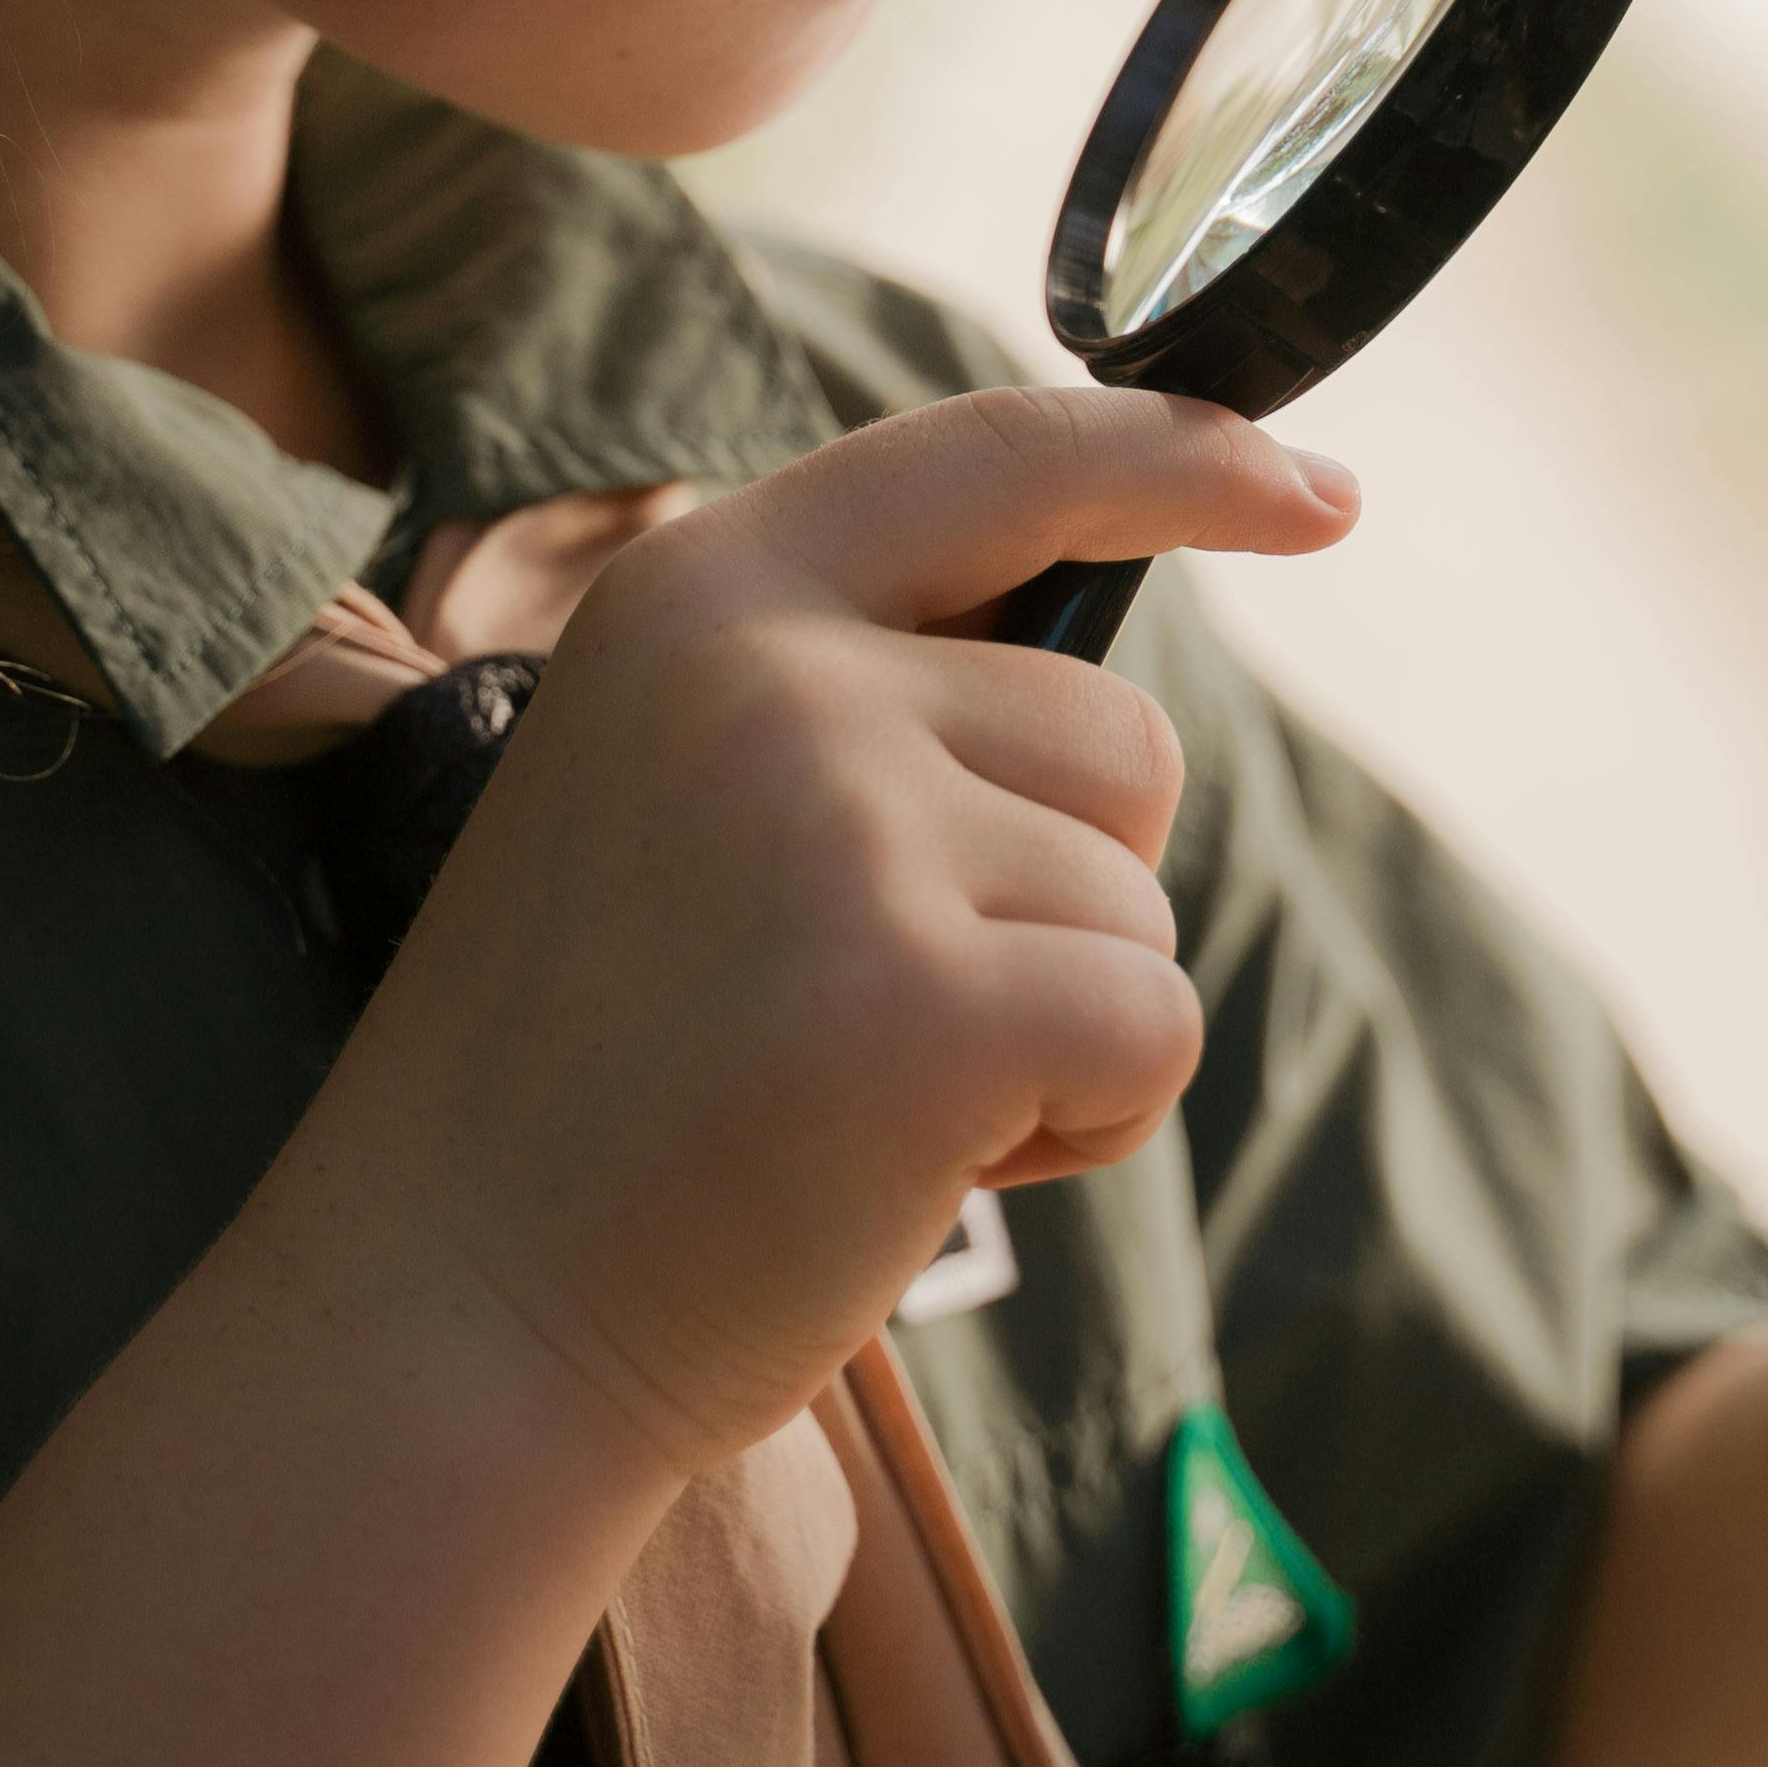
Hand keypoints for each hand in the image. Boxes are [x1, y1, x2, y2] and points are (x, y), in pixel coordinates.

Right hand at [310, 384, 1359, 1485]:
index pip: (999, 457)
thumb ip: (845, 696)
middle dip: (1065, 891)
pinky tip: (921, 1168)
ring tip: (859, 1092)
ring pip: (1139, 899)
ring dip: (1060, 1018)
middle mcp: (774, 675)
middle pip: (1117, 735)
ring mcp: (848, 830)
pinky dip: (1089, 1121)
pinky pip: (1152, 1026)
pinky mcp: (929, 1003)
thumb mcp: (668, 788)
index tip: (1315, 495)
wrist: (452, 1309)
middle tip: (865, 1006)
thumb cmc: (588, 1074)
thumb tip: (1093, 691)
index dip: (1184, 461)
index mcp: (701, 589)